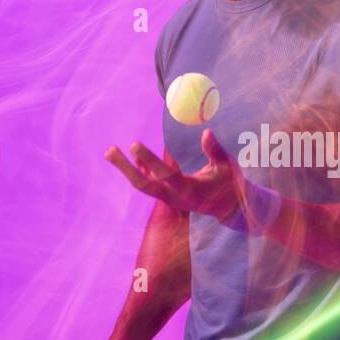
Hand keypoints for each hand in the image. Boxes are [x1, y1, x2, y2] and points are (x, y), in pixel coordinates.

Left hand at [104, 129, 243, 220]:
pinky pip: (149, 182)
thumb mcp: (227, 167)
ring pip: (142, 185)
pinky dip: (139, 169)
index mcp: (189, 190)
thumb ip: (215, 151)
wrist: (228, 207)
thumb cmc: (230, 184)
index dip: (148, 160)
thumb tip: (206, 132)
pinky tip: (133, 156)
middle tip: (109, 151)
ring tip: (110, 151)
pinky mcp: (167, 195)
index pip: (164, 175)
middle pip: (143, 185)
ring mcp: (169, 198)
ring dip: (126, 169)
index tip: (134, 144)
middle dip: (124, 168)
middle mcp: (175, 197)